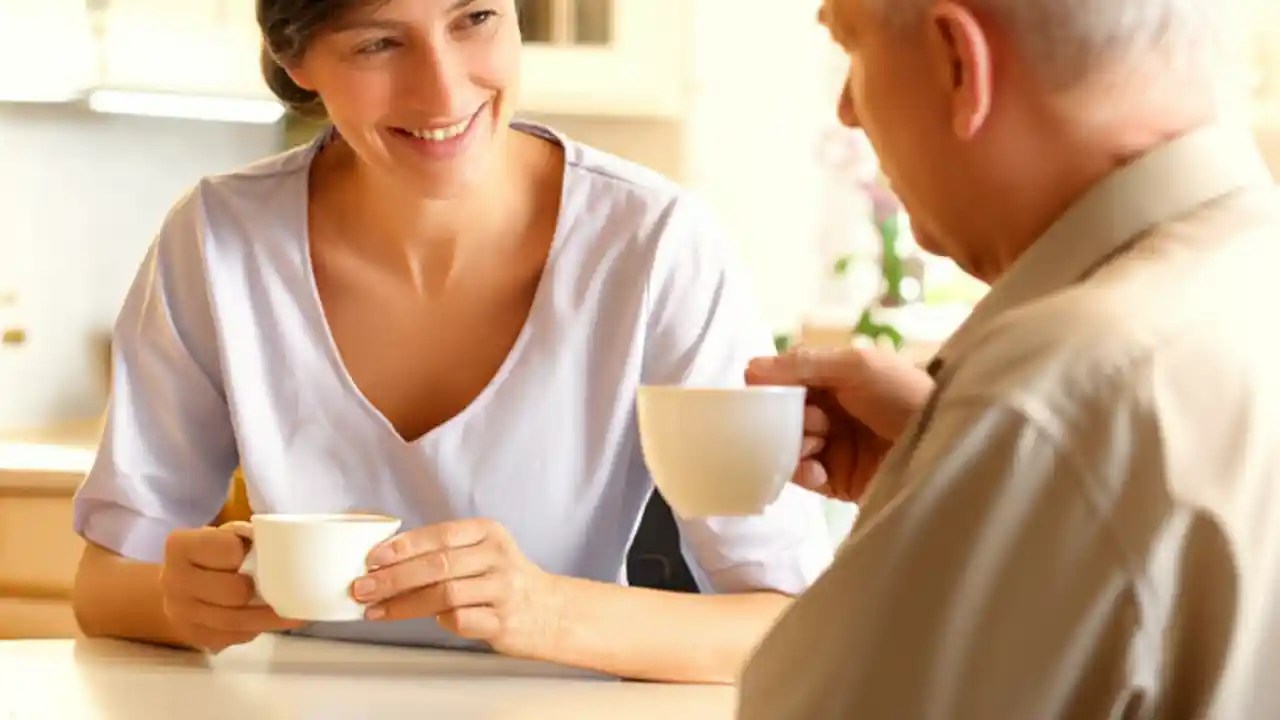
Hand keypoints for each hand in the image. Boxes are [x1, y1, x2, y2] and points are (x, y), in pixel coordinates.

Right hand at [160, 525, 303, 652]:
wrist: (180, 584)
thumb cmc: (212, 553)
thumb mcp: (225, 534)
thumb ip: (246, 536)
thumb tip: (280, 548)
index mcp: (180, 546)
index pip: (229, 550)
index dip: (246, 552)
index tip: (256, 551)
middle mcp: (172, 581)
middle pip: (234, 592)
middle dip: (258, 588)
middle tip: (278, 584)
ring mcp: (179, 613)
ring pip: (235, 622)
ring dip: (269, 618)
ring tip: (293, 611)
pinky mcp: (192, 637)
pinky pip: (231, 638)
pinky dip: (255, 630)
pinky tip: (270, 621)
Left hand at [353, 519, 560, 657]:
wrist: (549, 611)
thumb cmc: (503, 580)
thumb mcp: (482, 552)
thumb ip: (443, 552)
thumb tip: (384, 562)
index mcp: (489, 533)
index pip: (440, 535)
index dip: (403, 547)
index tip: (372, 559)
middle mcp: (498, 558)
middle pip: (437, 566)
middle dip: (393, 578)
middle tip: (363, 588)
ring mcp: (503, 590)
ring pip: (444, 595)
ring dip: (404, 604)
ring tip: (377, 610)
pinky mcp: (503, 621)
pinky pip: (461, 621)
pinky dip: (440, 621)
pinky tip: (428, 621)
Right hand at [746, 346, 934, 502]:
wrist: (942, 444)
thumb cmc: (903, 394)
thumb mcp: (857, 366)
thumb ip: (805, 364)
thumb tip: (750, 369)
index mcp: (832, 380)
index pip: (784, 382)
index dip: (771, 388)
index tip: (764, 394)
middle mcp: (828, 412)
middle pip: (781, 416)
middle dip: (784, 419)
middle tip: (811, 421)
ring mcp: (831, 447)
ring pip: (786, 446)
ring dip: (792, 445)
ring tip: (816, 444)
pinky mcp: (836, 480)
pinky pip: (801, 477)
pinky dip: (801, 473)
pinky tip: (816, 470)